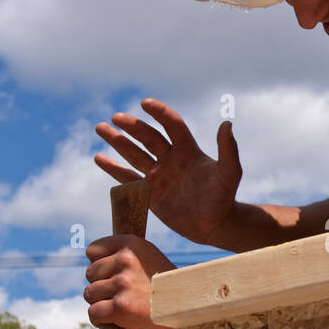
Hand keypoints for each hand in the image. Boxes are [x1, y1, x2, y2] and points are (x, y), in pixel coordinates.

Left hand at [83, 234, 177, 328]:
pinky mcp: (120, 306)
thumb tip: (92, 258)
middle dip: (101, 285)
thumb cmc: (163, 286)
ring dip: (101, 303)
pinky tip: (118, 318)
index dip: (100, 265)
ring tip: (123, 305)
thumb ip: (122, 254)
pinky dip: (102, 319)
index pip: (92, 251)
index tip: (113, 274)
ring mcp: (123, 283)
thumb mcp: (147, 257)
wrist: (186, 308)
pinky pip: (94, 313)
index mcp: (131, 244)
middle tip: (122, 293)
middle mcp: (126, 261)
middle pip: (90, 274)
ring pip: (89, 294)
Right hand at [94, 99, 241, 245]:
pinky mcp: (150, 193)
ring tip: (100, 128)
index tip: (144, 103)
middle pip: (148, 137)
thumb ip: (228, 150)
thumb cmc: (224, 197)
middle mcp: (171, 158)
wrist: (215, 224)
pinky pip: (128, 178)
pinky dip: (114, 169)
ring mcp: (159, 175)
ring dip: (118, 141)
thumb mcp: (230, 173)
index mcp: (188, 150)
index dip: (160, 113)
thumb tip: (227, 123)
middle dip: (132, 126)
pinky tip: (98, 158)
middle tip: (115, 118)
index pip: (171, 125)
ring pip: (135, 154)